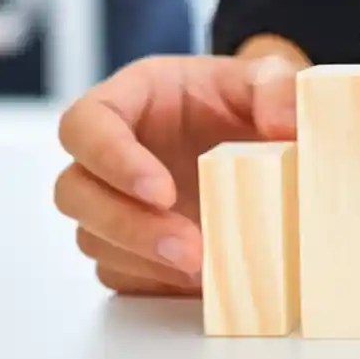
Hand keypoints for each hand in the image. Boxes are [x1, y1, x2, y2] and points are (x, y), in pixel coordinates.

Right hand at [54, 52, 302, 294]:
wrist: (264, 138)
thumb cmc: (248, 98)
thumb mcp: (270, 78)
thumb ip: (278, 88)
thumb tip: (284, 125)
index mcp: (131, 100)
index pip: (85, 125)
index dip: (111, 159)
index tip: (161, 192)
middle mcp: (110, 153)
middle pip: (75, 192)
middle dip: (126, 225)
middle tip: (188, 246)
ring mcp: (116, 201)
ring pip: (93, 238)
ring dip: (141, 258)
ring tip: (202, 267)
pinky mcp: (131, 243)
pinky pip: (119, 271)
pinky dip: (153, 280)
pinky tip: (197, 280)